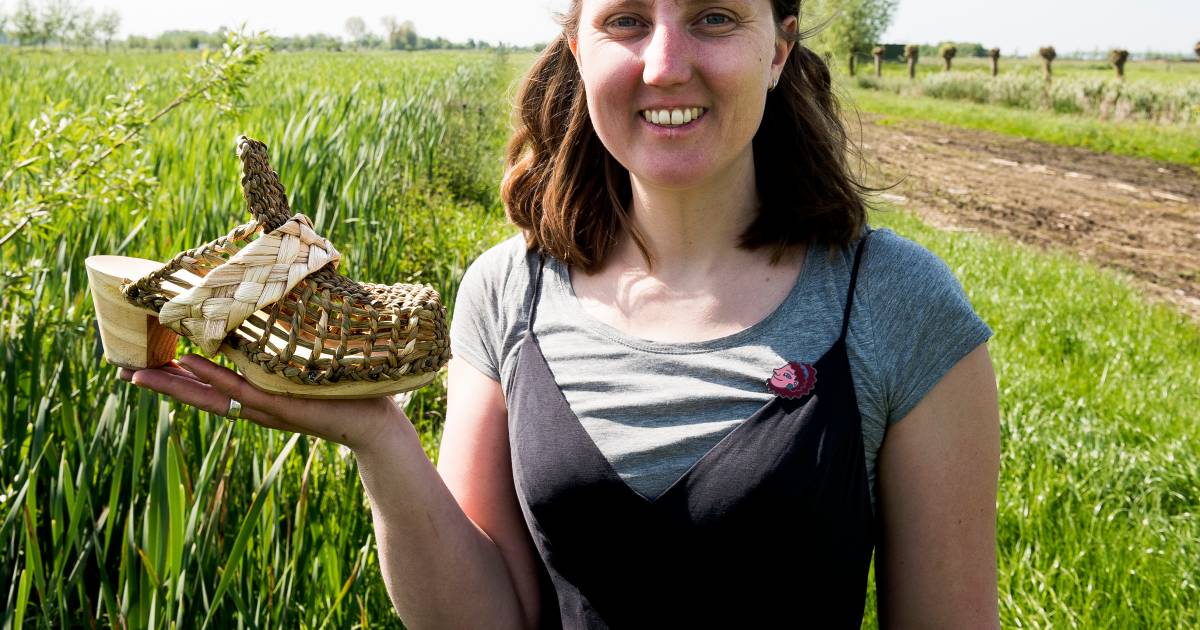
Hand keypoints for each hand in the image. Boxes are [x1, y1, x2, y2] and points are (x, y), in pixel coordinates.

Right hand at [119, 353, 410, 453]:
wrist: (377, 426)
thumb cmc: (350, 393)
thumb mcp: (315, 366)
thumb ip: (297, 344)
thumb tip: (294, 302)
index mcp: (258, 393)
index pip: (209, 384)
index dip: (177, 376)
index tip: (144, 363)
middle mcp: (255, 403)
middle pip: (199, 393)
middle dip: (162, 383)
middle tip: (123, 373)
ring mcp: (265, 406)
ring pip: (211, 394)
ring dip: (176, 383)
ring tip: (139, 373)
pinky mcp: (281, 407)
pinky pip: (241, 390)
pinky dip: (213, 379)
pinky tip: (188, 367)